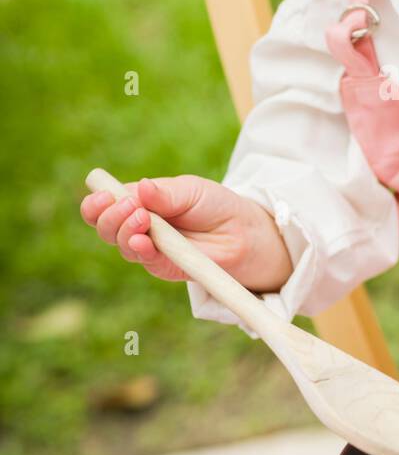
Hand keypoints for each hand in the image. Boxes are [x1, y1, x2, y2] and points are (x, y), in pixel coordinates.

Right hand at [80, 175, 292, 290]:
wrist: (245, 233)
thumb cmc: (216, 206)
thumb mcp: (191, 190)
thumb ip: (165, 193)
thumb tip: (140, 187)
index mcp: (140, 203)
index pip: (105, 204)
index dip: (97, 202)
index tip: (103, 195)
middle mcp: (139, 227)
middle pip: (106, 227)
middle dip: (110, 216)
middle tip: (131, 206)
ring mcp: (150, 248)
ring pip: (121, 244)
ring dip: (125, 231)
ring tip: (142, 218)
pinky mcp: (164, 267)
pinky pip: (145, 261)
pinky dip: (140, 250)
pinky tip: (143, 241)